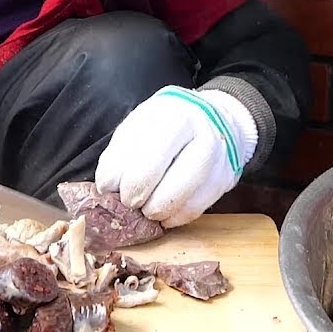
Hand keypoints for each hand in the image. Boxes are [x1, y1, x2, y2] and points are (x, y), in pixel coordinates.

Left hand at [95, 86, 257, 228]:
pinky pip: (195, 209)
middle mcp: (195, 130)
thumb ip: (121, 154)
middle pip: (152, 172)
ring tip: (146, 209)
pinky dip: (174, 218)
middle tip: (128, 202)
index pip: (133, 152)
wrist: (215, 119)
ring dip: (154, 211)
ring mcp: (214, 155)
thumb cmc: (168, 126)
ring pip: (177, 195)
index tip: (109, 188)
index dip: (116, 179)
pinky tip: (165, 214)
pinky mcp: (225, 178)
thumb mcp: (141, 126)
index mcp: (168, 113)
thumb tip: (107, 190)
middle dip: (132, 196)